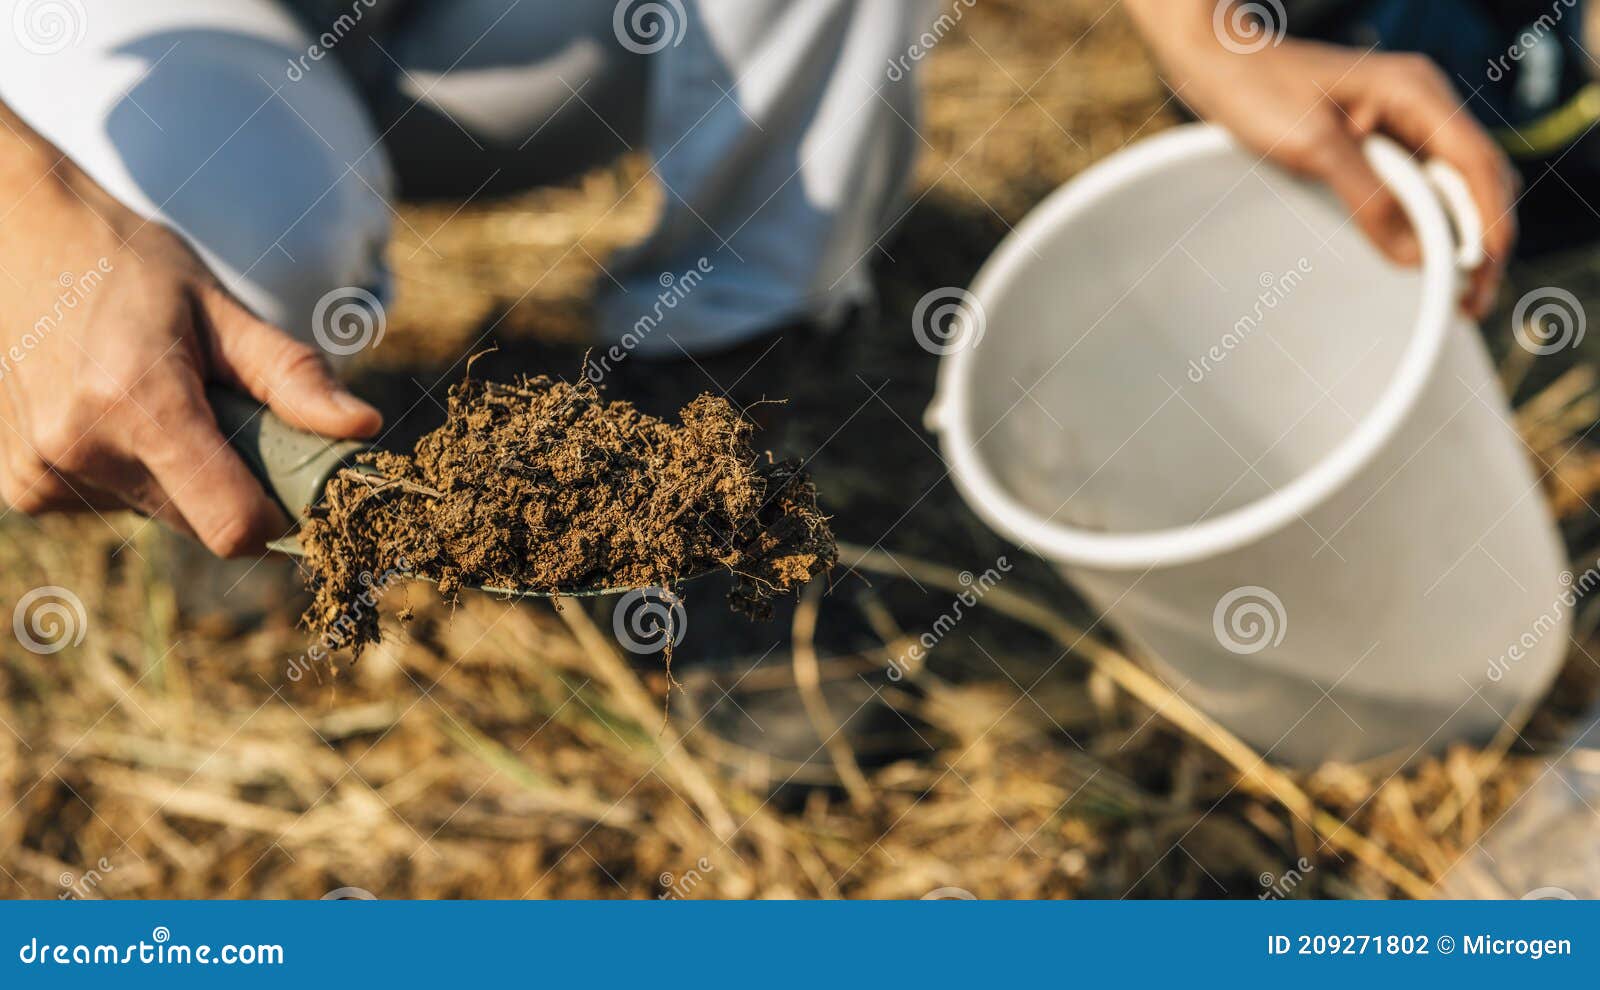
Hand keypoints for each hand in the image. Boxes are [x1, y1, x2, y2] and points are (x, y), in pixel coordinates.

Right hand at [0, 103, 381, 556]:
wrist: (17, 239)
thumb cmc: (129, 266)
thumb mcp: (221, 311)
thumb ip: (293, 378)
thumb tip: (364, 427)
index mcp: (136, 404)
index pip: (233, 526)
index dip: (278, 515)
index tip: (296, 482)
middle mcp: (78, 451)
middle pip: (200, 522)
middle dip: (230, 483)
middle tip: (219, 411)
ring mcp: (39, 475)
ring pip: (158, 514)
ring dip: (178, 475)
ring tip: (155, 396)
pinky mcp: (23, 489)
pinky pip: (114, 504)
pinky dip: (133, 471)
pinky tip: (114, 411)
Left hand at [1127, 5, 1517, 317]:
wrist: (1219, 65)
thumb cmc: (1258, 92)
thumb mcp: (1313, 147)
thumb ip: (1367, 196)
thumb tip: (1416, 254)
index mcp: (1415, 91)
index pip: (1475, 161)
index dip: (1489, 219)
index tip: (1487, 269)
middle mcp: (1422, 102)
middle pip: (1477, 176)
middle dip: (1484, 237)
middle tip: (1474, 301)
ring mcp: (1405, 120)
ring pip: (1455, 185)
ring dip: (1460, 236)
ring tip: (1458, 293)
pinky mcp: (1383, 139)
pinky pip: (1422, 185)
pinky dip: (1431, 223)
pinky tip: (1427, 259)